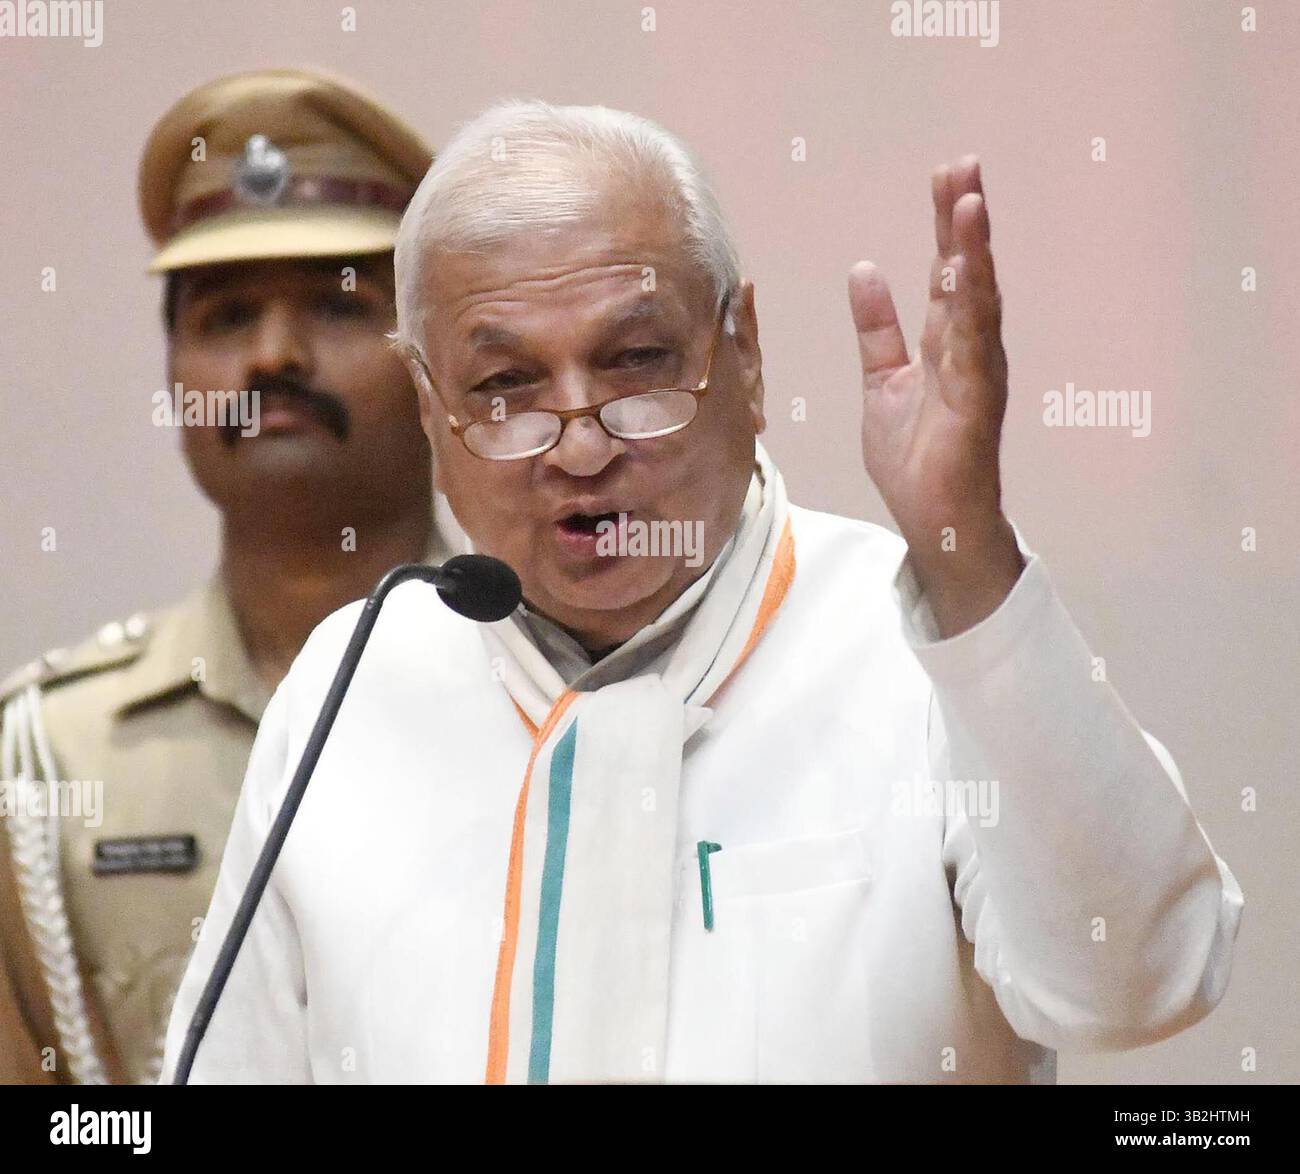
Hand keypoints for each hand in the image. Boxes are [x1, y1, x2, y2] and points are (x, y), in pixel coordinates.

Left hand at [849, 154, 1023, 636]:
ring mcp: (977, 373)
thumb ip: (877, 329)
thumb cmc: (916, 457)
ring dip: (973, 252)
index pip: (948, 274)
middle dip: (965, 221)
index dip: (947, 227)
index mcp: (946, 344)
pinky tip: (966, 269)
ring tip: (969, 200)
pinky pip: (972, 346)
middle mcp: (969, 350)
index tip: (946, 177)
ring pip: (977, 301)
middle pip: (968, 274)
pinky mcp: (976, 401)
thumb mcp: (881, 381)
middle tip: (962, 165)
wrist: (933, 517)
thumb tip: (865, 271)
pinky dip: (970, 306)